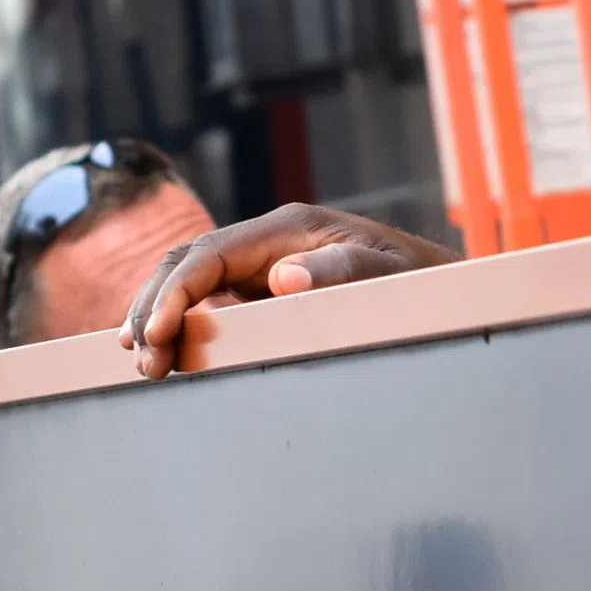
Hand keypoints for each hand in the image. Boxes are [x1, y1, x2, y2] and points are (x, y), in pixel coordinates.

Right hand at [119, 204, 458, 377]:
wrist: (449, 287)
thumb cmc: (424, 282)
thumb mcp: (392, 276)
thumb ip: (343, 272)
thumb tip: (283, 277)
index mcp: (290, 227)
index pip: (208, 255)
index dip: (173, 293)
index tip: (157, 335)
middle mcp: (270, 239)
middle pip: (187, 264)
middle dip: (155, 308)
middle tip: (143, 363)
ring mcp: (266, 262)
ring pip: (191, 281)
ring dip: (159, 317)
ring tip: (141, 363)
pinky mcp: (269, 288)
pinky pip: (212, 300)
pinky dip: (180, 321)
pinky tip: (158, 346)